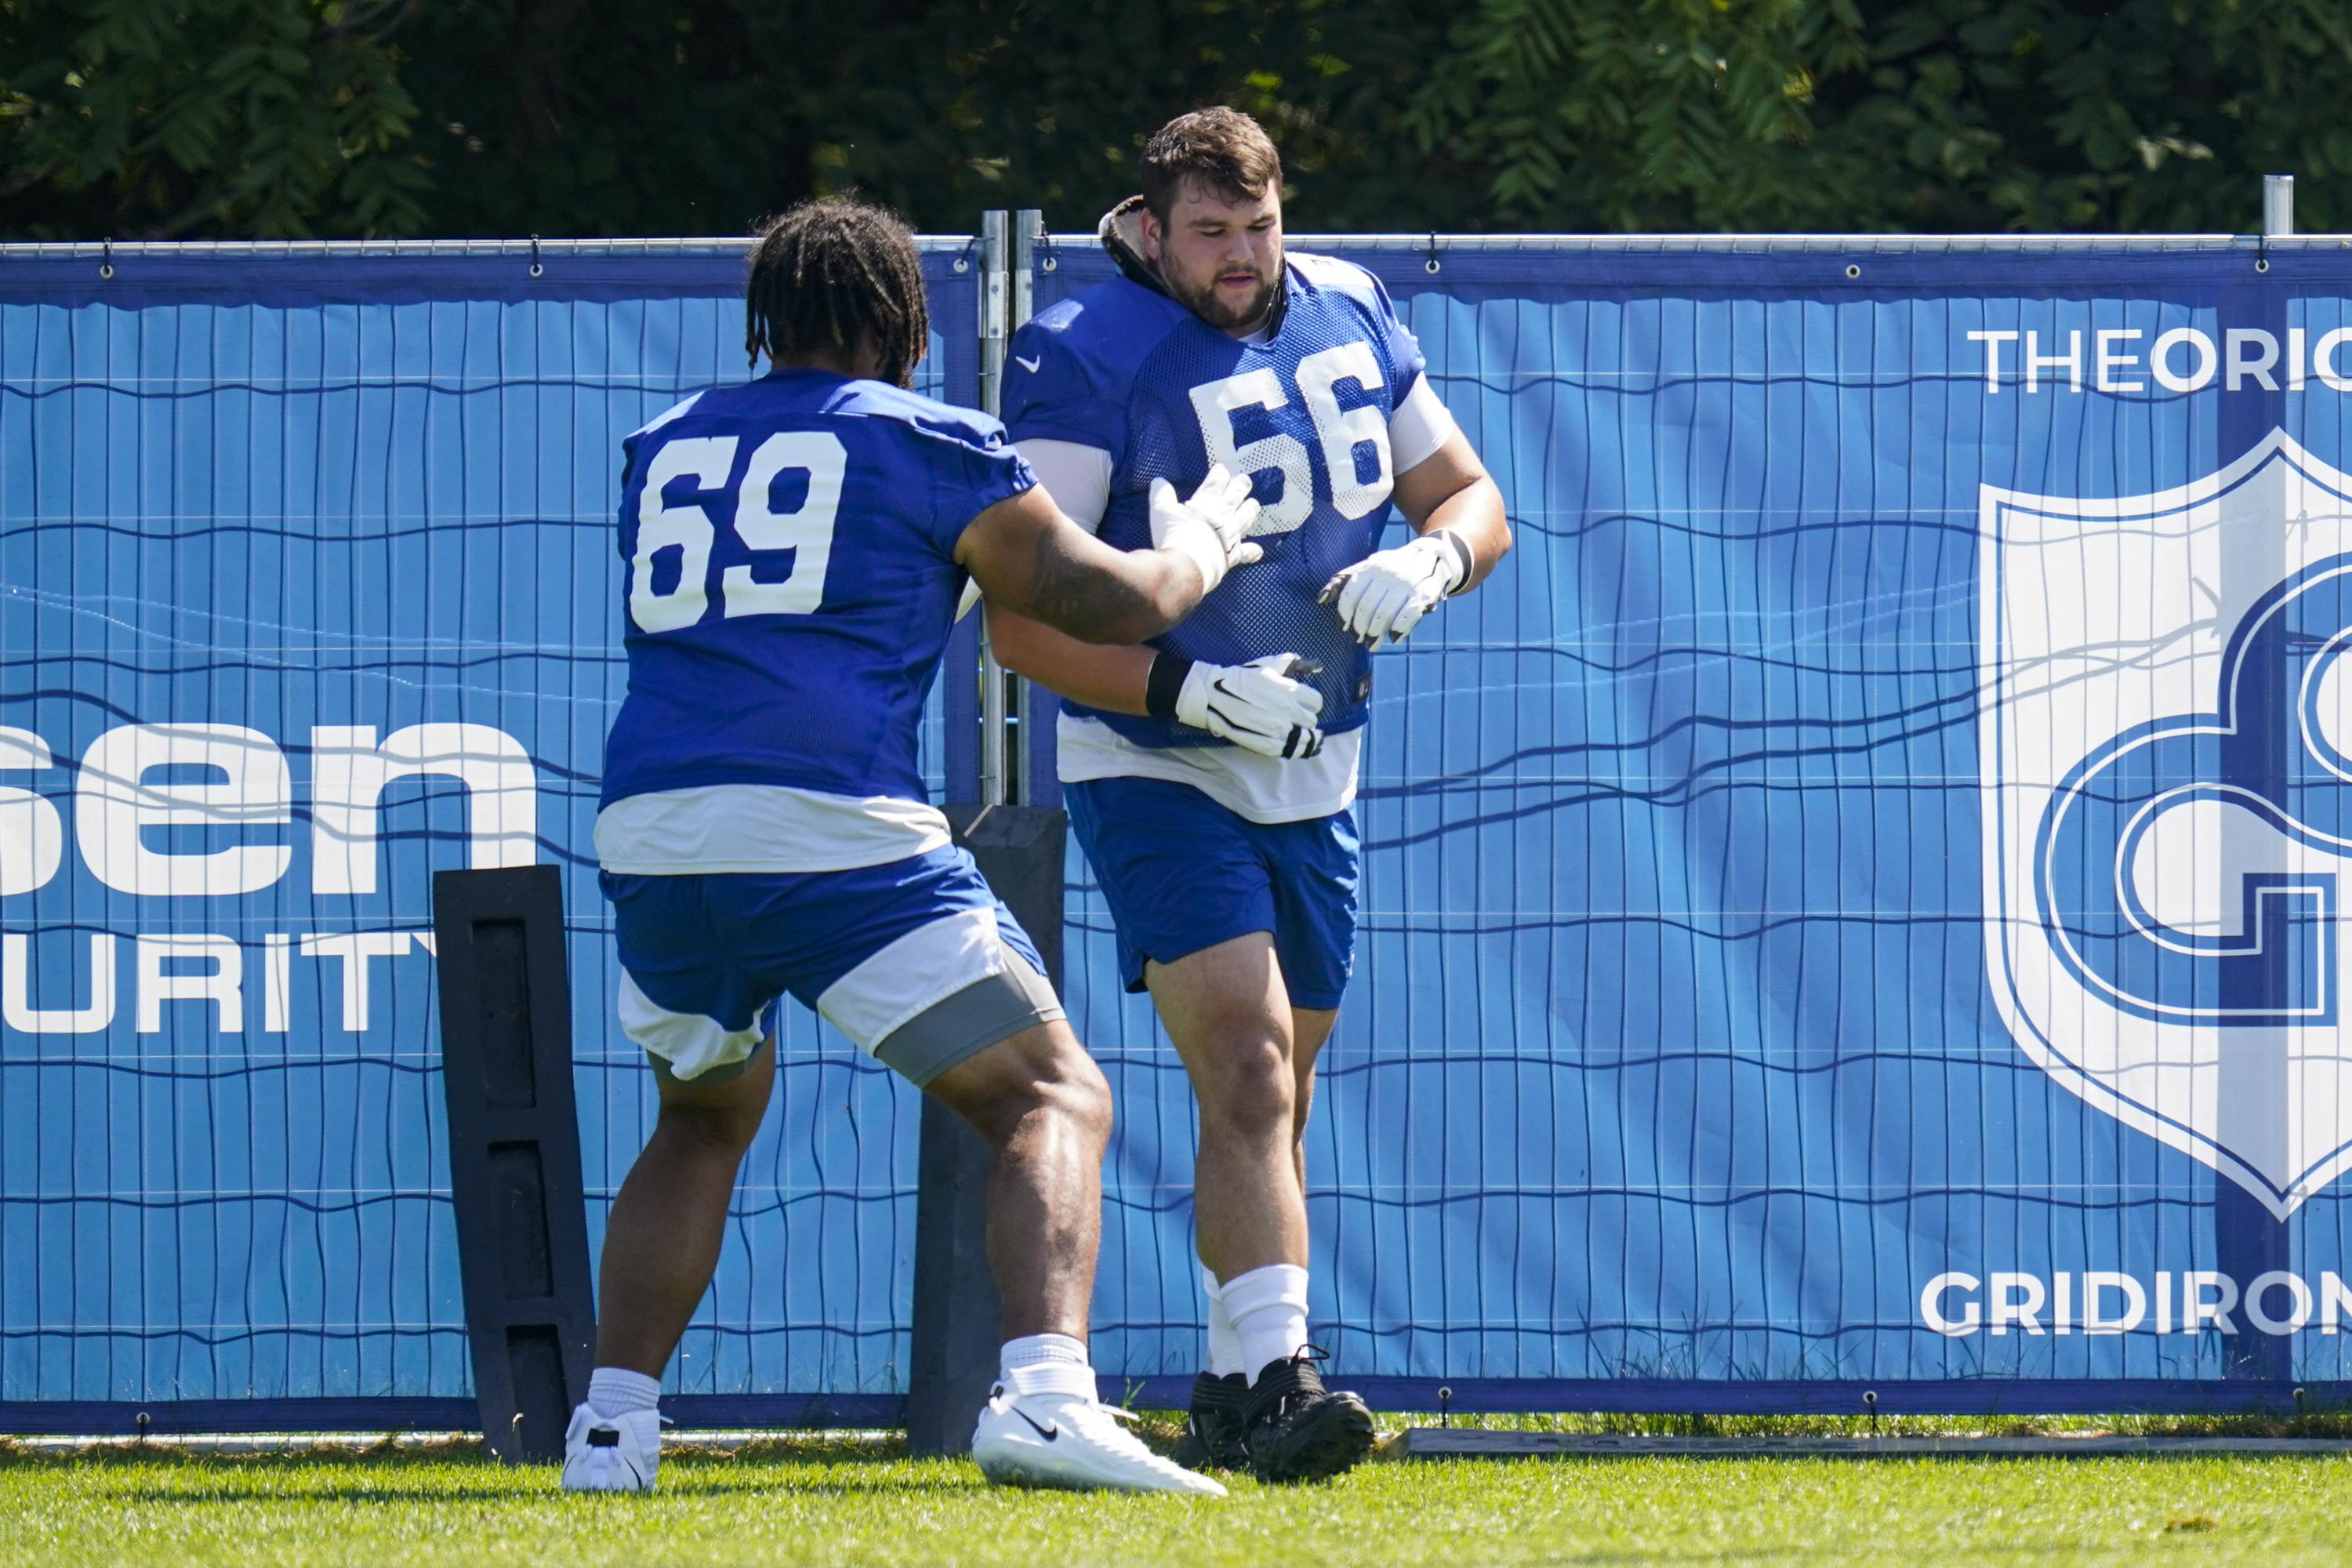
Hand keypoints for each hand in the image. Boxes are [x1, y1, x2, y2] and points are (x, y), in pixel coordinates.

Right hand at [1149, 464, 1262, 594]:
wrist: (1186, 567)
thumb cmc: (1173, 537)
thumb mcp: (1161, 511)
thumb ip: (1161, 494)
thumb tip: (1158, 480)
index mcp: (1206, 503)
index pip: (1216, 482)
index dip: (1220, 474)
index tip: (1222, 469)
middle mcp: (1223, 516)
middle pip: (1236, 496)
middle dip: (1241, 486)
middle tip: (1245, 480)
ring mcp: (1230, 535)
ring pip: (1246, 518)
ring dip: (1250, 510)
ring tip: (1254, 504)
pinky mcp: (1233, 555)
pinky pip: (1246, 552)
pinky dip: (1252, 551)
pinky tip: (1258, 550)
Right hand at [1173, 654, 1324, 758]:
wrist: (1215, 696)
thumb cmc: (1241, 678)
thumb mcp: (1267, 664)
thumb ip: (1290, 663)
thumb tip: (1312, 664)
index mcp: (1290, 691)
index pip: (1316, 701)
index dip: (1313, 703)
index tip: (1307, 704)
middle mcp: (1288, 712)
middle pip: (1311, 720)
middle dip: (1307, 718)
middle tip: (1300, 718)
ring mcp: (1279, 731)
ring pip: (1306, 739)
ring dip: (1308, 737)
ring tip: (1308, 736)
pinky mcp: (1269, 745)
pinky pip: (1292, 751)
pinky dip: (1297, 748)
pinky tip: (1297, 745)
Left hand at [1318, 532, 1468, 645]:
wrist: (1435, 556)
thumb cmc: (1394, 568)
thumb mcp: (1368, 568)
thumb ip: (1344, 582)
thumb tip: (1320, 599)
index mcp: (1372, 566)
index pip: (1351, 594)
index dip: (1345, 614)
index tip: (1344, 627)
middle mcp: (1389, 572)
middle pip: (1367, 607)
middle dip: (1360, 628)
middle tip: (1359, 639)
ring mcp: (1408, 581)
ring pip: (1385, 614)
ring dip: (1377, 633)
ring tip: (1373, 643)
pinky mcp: (1426, 591)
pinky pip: (1408, 615)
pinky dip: (1399, 629)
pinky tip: (1394, 637)